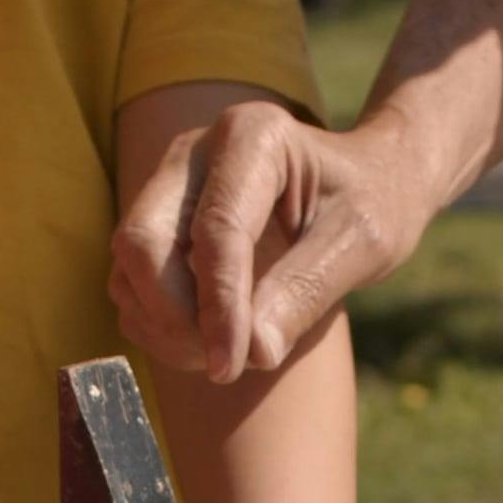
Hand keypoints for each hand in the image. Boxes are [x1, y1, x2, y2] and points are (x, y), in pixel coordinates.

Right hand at [112, 105, 431, 383]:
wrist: (368, 182)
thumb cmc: (374, 202)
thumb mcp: (363, 243)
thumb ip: (307, 291)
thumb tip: (253, 353)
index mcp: (253, 137)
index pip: (217, 229)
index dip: (219, 306)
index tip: (232, 366)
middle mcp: (195, 153)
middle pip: (144, 242)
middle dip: (175, 315)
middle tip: (226, 363)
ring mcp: (170, 186)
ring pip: (129, 269)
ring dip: (165, 327)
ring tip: (226, 354)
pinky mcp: (160, 223)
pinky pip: (132, 285)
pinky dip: (159, 326)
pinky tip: (209, 340)